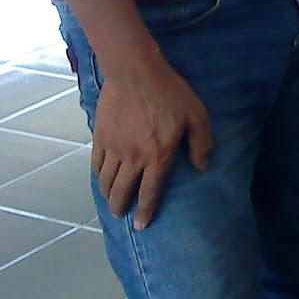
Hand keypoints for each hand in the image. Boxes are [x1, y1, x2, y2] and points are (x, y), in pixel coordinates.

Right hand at [91, 60, 212, 229]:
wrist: (135, 72)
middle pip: (122, 192)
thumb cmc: (170, 92)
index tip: (141, 225)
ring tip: (111, 200)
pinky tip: (102, 177)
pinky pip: (96, 164)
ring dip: (108, 195)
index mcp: (158, 156)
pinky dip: (98, 175)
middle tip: (121, 215)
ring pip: (106, 181)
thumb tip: (202, 166)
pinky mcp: (100, 137)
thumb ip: (201, 143)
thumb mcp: (197, 115)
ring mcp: (113, 148)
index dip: (145, 212)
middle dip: (121, 208)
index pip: (150, 192)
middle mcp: (133, 158)